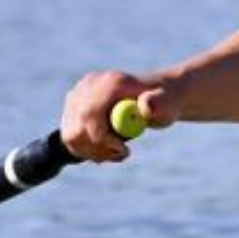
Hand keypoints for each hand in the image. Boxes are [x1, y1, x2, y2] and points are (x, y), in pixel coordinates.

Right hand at [61, 70, 177, 161]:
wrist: (155, 95)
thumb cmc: (164, 103)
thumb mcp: (167, 104)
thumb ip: (158, 104)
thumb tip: (146, 106)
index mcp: (109, 82)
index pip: (89, 115)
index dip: (101, 138)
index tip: (124, 150)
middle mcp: (88, 86)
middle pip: (76, 130)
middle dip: (99, 149)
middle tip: (123, 154)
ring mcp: (76, 96)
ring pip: (72, 137)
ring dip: (95, 152)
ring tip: (120, 150)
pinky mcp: (71, 108)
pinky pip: (71, 138)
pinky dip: (89, 150)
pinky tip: (108, 146)